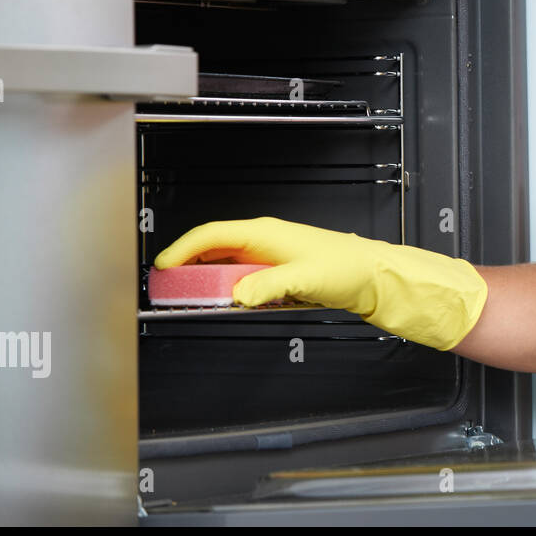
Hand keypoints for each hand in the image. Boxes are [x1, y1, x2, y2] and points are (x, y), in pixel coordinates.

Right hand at [153, 217, 487, 350]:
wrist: (375, 275)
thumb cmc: (348, 267)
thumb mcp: (306, 279)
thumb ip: (270, 285)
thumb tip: (239, 294)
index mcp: (265, 233)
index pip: (211, 234)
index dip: (182, 249)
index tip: (161, 267)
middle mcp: (264, 240)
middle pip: (213, 249)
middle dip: (187, 265)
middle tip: (166, 288)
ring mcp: (270, 255)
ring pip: (225, 264)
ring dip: (206, 279)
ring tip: (189, 298)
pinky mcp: (278, 272)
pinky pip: (242, 278)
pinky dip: (226, 289)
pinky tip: (226, 302)